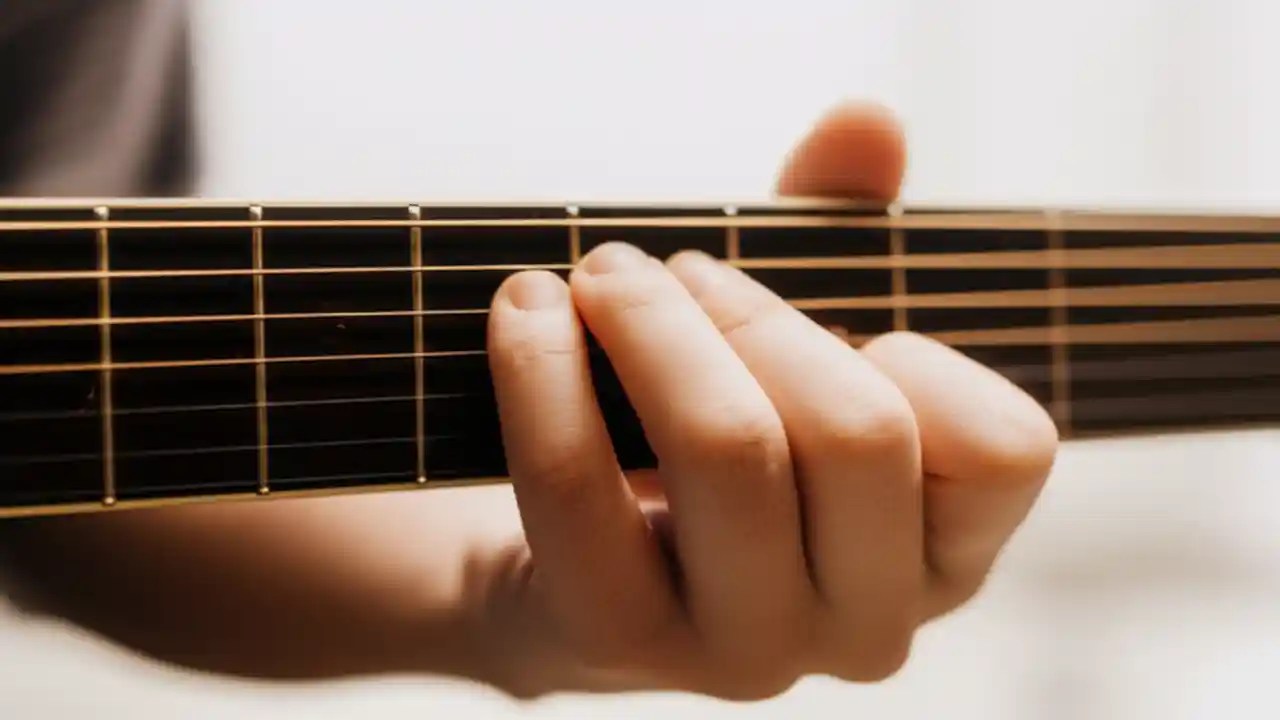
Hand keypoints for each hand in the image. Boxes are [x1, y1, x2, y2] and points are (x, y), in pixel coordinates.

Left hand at [483, 101, 1058, 698]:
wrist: (563, 560)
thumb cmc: (707, 437)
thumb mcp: (790, 341)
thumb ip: (847, 231)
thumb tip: (865, 122)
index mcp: (941, 554)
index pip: (1003, 450)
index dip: (917, 357)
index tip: (830, 317)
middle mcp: (866, 624)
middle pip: (856, 431)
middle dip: (750, 310)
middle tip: (668, 267)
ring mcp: (748, 652)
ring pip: (730, 450)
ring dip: (652, 323)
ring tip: (602, 276)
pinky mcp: (619, 643)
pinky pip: (579, 490)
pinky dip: (541, 372)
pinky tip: (527, 311)